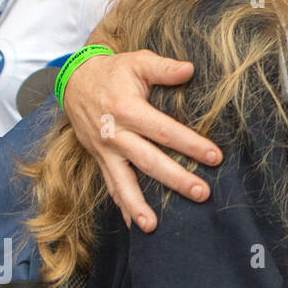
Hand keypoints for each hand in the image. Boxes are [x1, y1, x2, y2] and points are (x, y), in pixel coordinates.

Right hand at [62, 50, 221, 231]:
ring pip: (123, 182)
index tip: (215, 157)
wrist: (73, 82)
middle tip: (202, 194)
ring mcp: (105, 151)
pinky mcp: (99, 160)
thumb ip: (163, 67)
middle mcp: (115, 135)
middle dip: (176, 179)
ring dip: (138, 205)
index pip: (165, 131)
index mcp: (128, 110)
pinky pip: (111, 186)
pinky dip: (121, 206)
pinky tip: (133, 226)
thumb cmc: (112, 71)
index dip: (191, 144)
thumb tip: (190, 69)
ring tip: (153, 226)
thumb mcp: (137, 61)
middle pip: (149, 161)